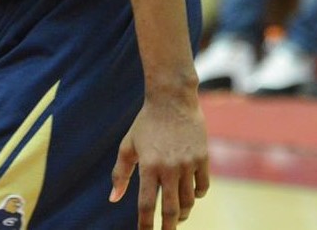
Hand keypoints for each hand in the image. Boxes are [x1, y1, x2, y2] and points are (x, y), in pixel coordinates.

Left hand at [109, 94, 208, 226]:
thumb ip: (120, 173)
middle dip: (167, 227)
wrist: (173, 99)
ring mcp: (188, 163)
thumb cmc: (147, 122)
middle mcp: (170, 168)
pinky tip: (191, 196)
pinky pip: (202, 186)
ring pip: (188, 201)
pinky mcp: (203, 157)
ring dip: (183, 213)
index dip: (145, 225)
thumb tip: (114, 199)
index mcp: (149, 167)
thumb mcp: (128, 146)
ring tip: (177, 216)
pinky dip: (197, 196)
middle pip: (170, 209)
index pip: (146, 206)